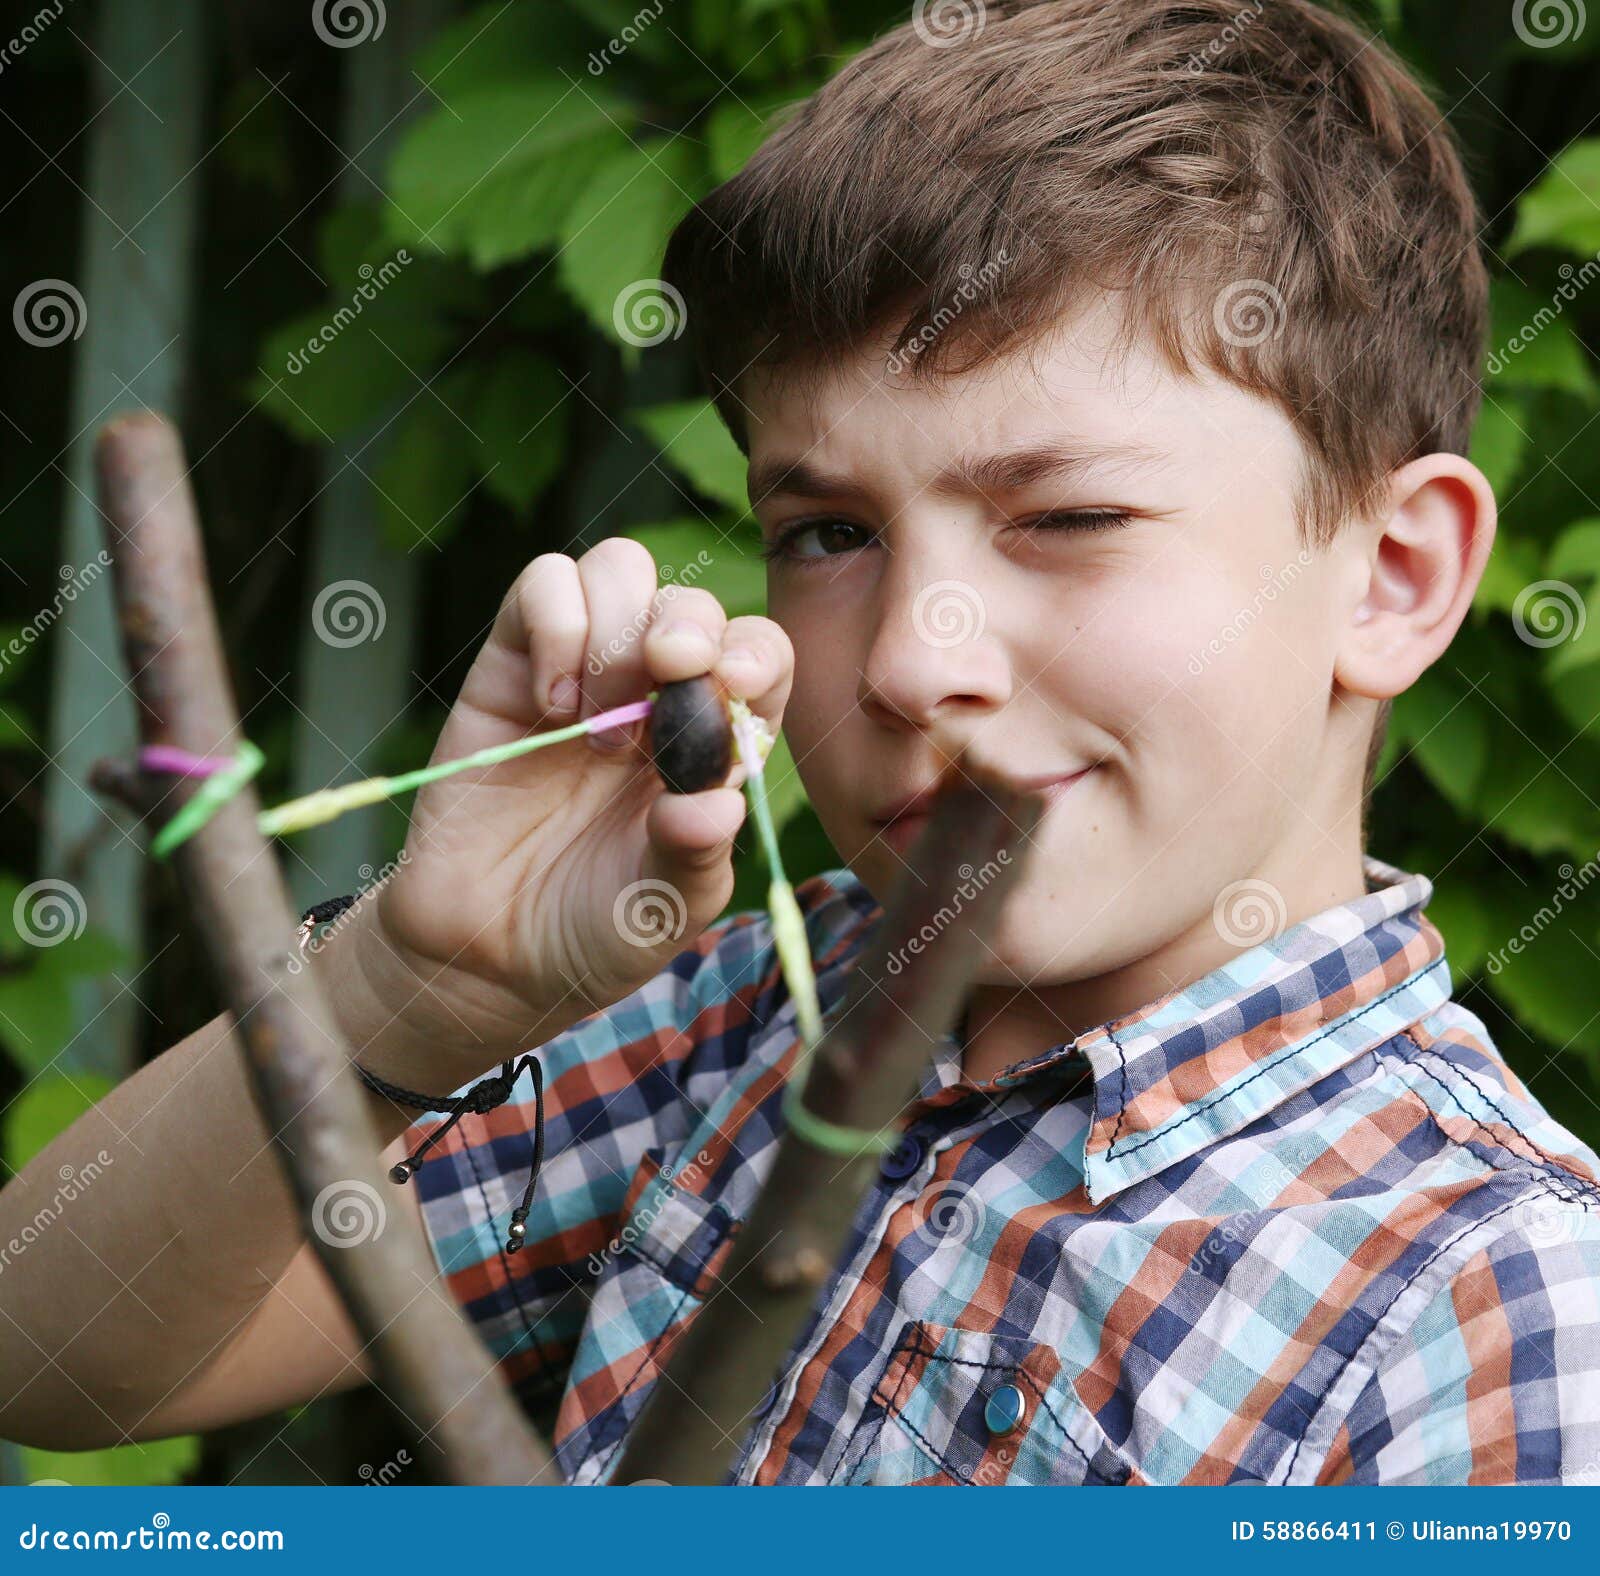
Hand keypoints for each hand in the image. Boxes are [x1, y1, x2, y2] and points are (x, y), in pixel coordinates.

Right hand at [329, 537, 791, 1076]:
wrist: (487, 955)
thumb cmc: (595, 929)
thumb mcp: (665, 907)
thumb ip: (694, 854)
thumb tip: (718, 802)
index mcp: (716, 741)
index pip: (758, 657)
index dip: (754, 653)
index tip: (733, 684)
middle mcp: (656, 694)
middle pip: (690, 602)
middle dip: (685, 626)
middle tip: (664, 676)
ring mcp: (585, 671)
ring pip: (619, 569)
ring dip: (616, 629)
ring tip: (592, 724)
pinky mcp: (511, 663)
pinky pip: (542, 584)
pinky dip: (553, 622)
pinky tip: (550, 702)